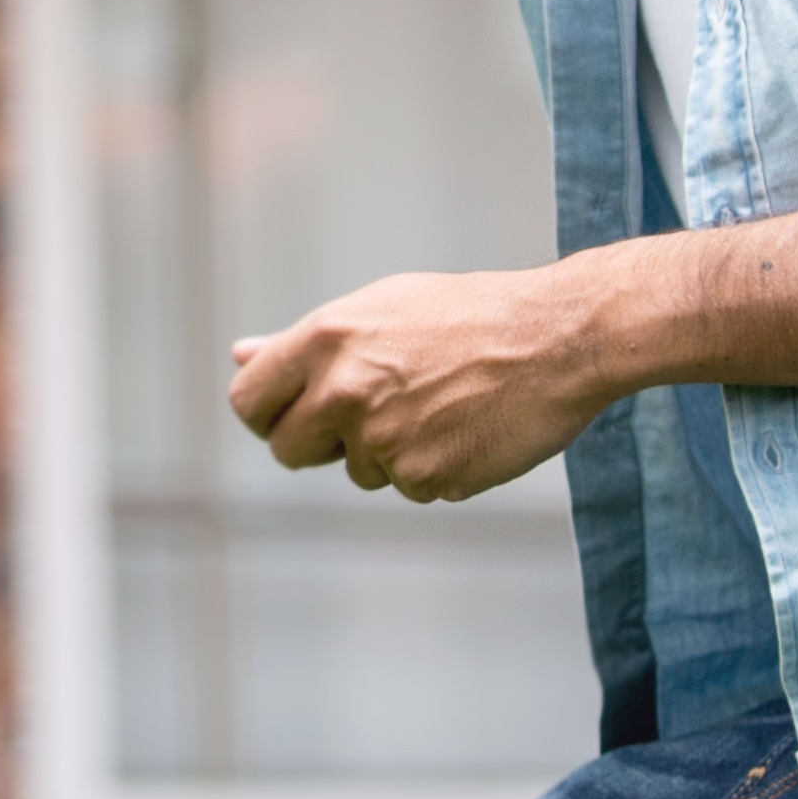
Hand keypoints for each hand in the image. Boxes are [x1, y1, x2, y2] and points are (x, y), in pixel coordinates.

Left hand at [229, 267, 628, 503]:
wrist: (557, 339)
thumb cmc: (467, 316)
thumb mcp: (377, 310)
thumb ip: (302, 343)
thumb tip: (240, 355)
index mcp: (325, 339)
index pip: (249, 401)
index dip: (266, 414)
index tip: (290, 417)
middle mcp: (344, 390)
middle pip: (288, 450)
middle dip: (318, 444)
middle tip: (369, 417)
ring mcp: (382, 439)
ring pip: (357, 471)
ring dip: (387, 453)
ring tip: (438, 404)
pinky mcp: (423, 478)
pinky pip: (408, 488)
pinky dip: (432, 469)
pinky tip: (465, 428)